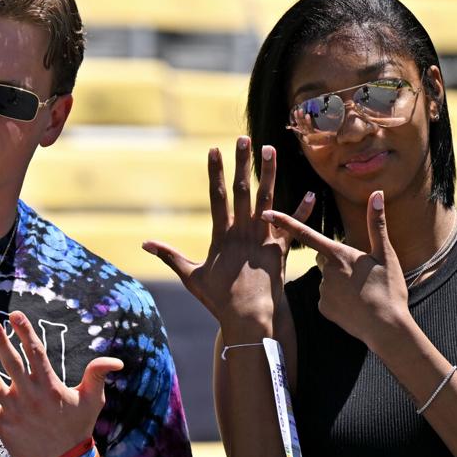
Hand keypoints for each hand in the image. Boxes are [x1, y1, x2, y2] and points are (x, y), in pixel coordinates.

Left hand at [0, 311, 123, 456]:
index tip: (15, 315)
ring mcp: (14, 410)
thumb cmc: (78, 427)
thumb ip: (97, 376)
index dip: (25, 332)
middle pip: (12, 363)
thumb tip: (117, 361)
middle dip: (1, 342)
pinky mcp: (3, 425)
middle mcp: (30, 396)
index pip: (36, 353)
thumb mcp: (92, 401)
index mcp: (50, 386)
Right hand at [143, 137, 297, 331]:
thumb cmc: (219, 300)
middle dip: (242, 163)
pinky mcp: (281, 251)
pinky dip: (302, 212)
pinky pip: (294, 228)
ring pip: (268, 200)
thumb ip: (170, 256)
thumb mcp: (191, 277)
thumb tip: (145, 244)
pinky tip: (311, 194)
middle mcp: (244, 232)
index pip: (217, 196)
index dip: (215, 172)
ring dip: (270, 174)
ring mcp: (263, 239)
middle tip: (244, 138)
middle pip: (243, 190)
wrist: (249, 318)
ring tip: (270, 150)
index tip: (214, 149)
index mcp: (222, 236)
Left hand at [262, 190, 410, 352]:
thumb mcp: (385, 254)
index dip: (285, 222)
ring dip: (339, 281)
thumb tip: (377, 194)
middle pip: (323, 258)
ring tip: (362, 291)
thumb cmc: (389, 288)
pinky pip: (327, 297)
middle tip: (360, 273)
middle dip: (336, 261)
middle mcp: (325, 271)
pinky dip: (338, 299)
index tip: (265, 214)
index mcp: (338, 254)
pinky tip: (354, 305)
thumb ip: (376, 224)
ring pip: (327, 279)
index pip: (306, 234)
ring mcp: (322, 290)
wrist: (386, 327)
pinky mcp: (323, 308)